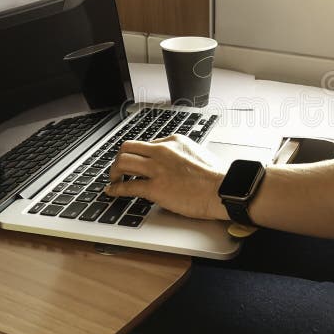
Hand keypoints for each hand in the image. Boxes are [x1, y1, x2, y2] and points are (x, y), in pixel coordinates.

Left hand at [106, 134, 227, 220]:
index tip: (135, 163)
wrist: (221, 190)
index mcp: (173, 141)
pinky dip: (116, 189)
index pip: (146, 144)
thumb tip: (173, 163)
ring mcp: (157, 169)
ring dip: (114, 172)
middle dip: (119, 159)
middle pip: (128, 148)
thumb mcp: (197, 154)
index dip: (138, 156)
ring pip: (123, 163)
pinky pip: (127, 186)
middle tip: (118, 169)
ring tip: (114, 179)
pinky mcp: (155, 187)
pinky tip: (112, 191)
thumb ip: (181, 155)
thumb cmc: (216, 177)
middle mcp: (162, 151)